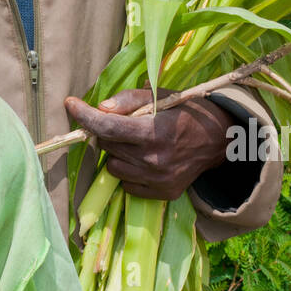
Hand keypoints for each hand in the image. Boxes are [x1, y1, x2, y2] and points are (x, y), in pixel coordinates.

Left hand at [63, 87, 234, 201]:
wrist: (219, 141)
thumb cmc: (185, 113)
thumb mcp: (160, 97)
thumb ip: (128, 100)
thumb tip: (100, 109)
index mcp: (152, 131)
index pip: (106, 126)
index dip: (84, 115)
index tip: (70, 104)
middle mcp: (153, 159)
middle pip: (107, 145)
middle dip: (108, 131)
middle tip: (126, 124)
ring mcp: (156, 180)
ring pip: (113, 166)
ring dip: (117, 153)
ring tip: (138, 143)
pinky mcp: (161, 194)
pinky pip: (126, 184)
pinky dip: (129, 171)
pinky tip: (145, 159)